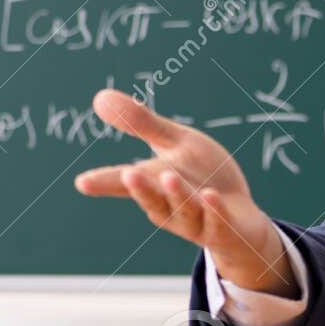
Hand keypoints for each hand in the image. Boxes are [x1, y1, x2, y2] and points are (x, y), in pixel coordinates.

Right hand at [74, 90, 298, 296]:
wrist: (242, 219)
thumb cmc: (202, 176)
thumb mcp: (175, 144)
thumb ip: (141, 123)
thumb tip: (99, 97)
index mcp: (154, 185)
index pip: (125, 184)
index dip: (105, 182)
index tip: (82, 181)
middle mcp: (170, 207)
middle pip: (154, 198)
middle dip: (142, 188)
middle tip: (128, 173)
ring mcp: (197, 221)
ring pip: (185, 209)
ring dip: (178, 195)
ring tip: (168, 178)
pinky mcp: (225, 228)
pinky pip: (219, 221)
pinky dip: (215, 209)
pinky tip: (212, 195)